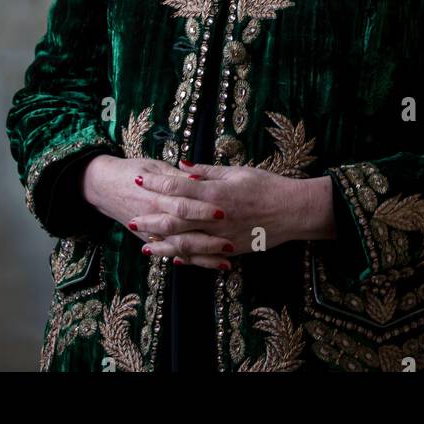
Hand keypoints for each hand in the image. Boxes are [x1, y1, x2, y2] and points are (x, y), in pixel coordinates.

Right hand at [81, 154, 235, 269]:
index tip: (223, 210)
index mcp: (156, 194)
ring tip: (226, 260)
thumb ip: (177, 176)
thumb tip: (199, 179)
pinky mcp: (151, 241)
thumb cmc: (132, 170)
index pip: (183, 202)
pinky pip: (173, 254)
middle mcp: (154, 216)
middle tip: (231, 241)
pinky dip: (191, 261)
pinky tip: (208, 265)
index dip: (202, 207)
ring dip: (203, 255)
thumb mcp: (154, 166)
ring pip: (180, 247)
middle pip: (184, 230)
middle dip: (207, 238)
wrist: (102, 186)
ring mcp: (152, 232)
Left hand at [133, 159, 335, 268]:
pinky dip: (186, 257)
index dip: (156, 183)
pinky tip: (173, 258)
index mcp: (215, 193)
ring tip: (144, 245)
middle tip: (131, 219)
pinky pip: (202, 256)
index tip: (139, 179)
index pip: (177, 187)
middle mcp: (214, 217)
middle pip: (174, 219)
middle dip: (151, 219)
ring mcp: (221, 236)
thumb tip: (183, 165)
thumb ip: (208, 171)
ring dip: (162, 244)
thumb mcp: (237, 171)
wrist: (292, 211)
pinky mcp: (229, 250)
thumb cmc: (266, 185)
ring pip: (185, 243)